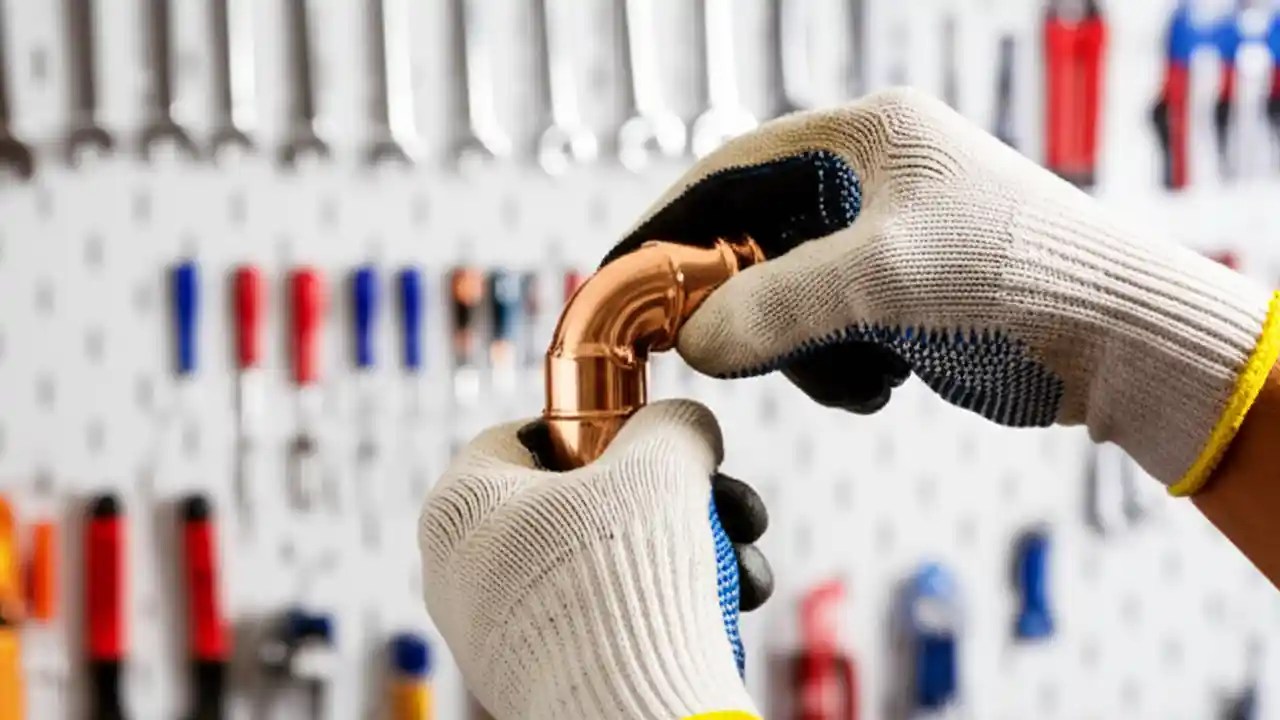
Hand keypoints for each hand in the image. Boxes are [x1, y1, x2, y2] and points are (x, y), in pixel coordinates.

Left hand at [419, 400, 771, 719]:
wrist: (625, 712)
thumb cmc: (621, 580)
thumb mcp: (660, 464)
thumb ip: (673, 425)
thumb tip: (686, 427)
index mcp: (460, 505)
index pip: (529, 435)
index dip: (602, 425)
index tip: (654, 440)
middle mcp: (461, 570)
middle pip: (583, 503)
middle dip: (672, 501)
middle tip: (727, 506)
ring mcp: (497, 631)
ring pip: (605, 564)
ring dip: (689, 553)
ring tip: (747, 566)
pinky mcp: (537, 676)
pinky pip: (604, 620)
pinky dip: (662, 607)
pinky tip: (729, 605)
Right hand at [607, 88, 1277, 493]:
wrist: (1123, 341)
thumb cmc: (1019, 278)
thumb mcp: (880, 282)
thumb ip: (772, 306)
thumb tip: (690, 342)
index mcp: (866, 138)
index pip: (730, 168)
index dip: (668, 221)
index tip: (621, 273)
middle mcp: (871, 181)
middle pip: (753, 239)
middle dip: (739, 303)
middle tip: (718, 351)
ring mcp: (887, 241)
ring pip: (786, 297)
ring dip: (799, 350)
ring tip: (852, 374)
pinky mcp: (903, 296)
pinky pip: (828, 332)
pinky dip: (837, 369)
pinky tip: (883, 382)